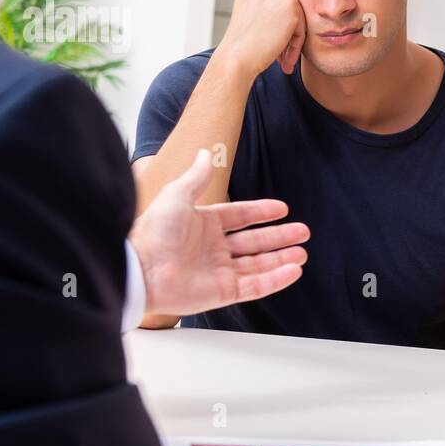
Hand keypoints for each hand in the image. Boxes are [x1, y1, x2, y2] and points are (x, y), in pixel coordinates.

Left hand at [131, 149, 309, 315]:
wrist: (141, 269)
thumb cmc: (154, 231)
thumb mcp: (177, 195)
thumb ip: (197, 176)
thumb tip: (206, 153)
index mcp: (203, 225)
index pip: (239, 216)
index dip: (261, 212)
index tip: (282, 209)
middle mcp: (213, 249)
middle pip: (254, 242)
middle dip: (279, 237)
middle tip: (302, 232)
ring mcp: (218, 272)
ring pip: (258, 265)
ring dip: (281, 259)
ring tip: (302, 253)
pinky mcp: (222, 292)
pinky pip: (255, 287)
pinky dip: (276, 280)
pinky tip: (293, 271)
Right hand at [216, 0, 304, 77]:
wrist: (237, 57)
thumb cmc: (241, 44)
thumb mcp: (249, 17)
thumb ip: (266, 9)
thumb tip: (285, 16)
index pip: (274, 2)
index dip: (274, 24)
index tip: (271, 42)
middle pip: (286, 9)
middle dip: (285, 32)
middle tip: (281, 56)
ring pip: (296, 19)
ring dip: (292, 41)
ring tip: (284, 61)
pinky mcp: (291, 5)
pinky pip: (302, 28)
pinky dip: (296, 46)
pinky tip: (287, 61)